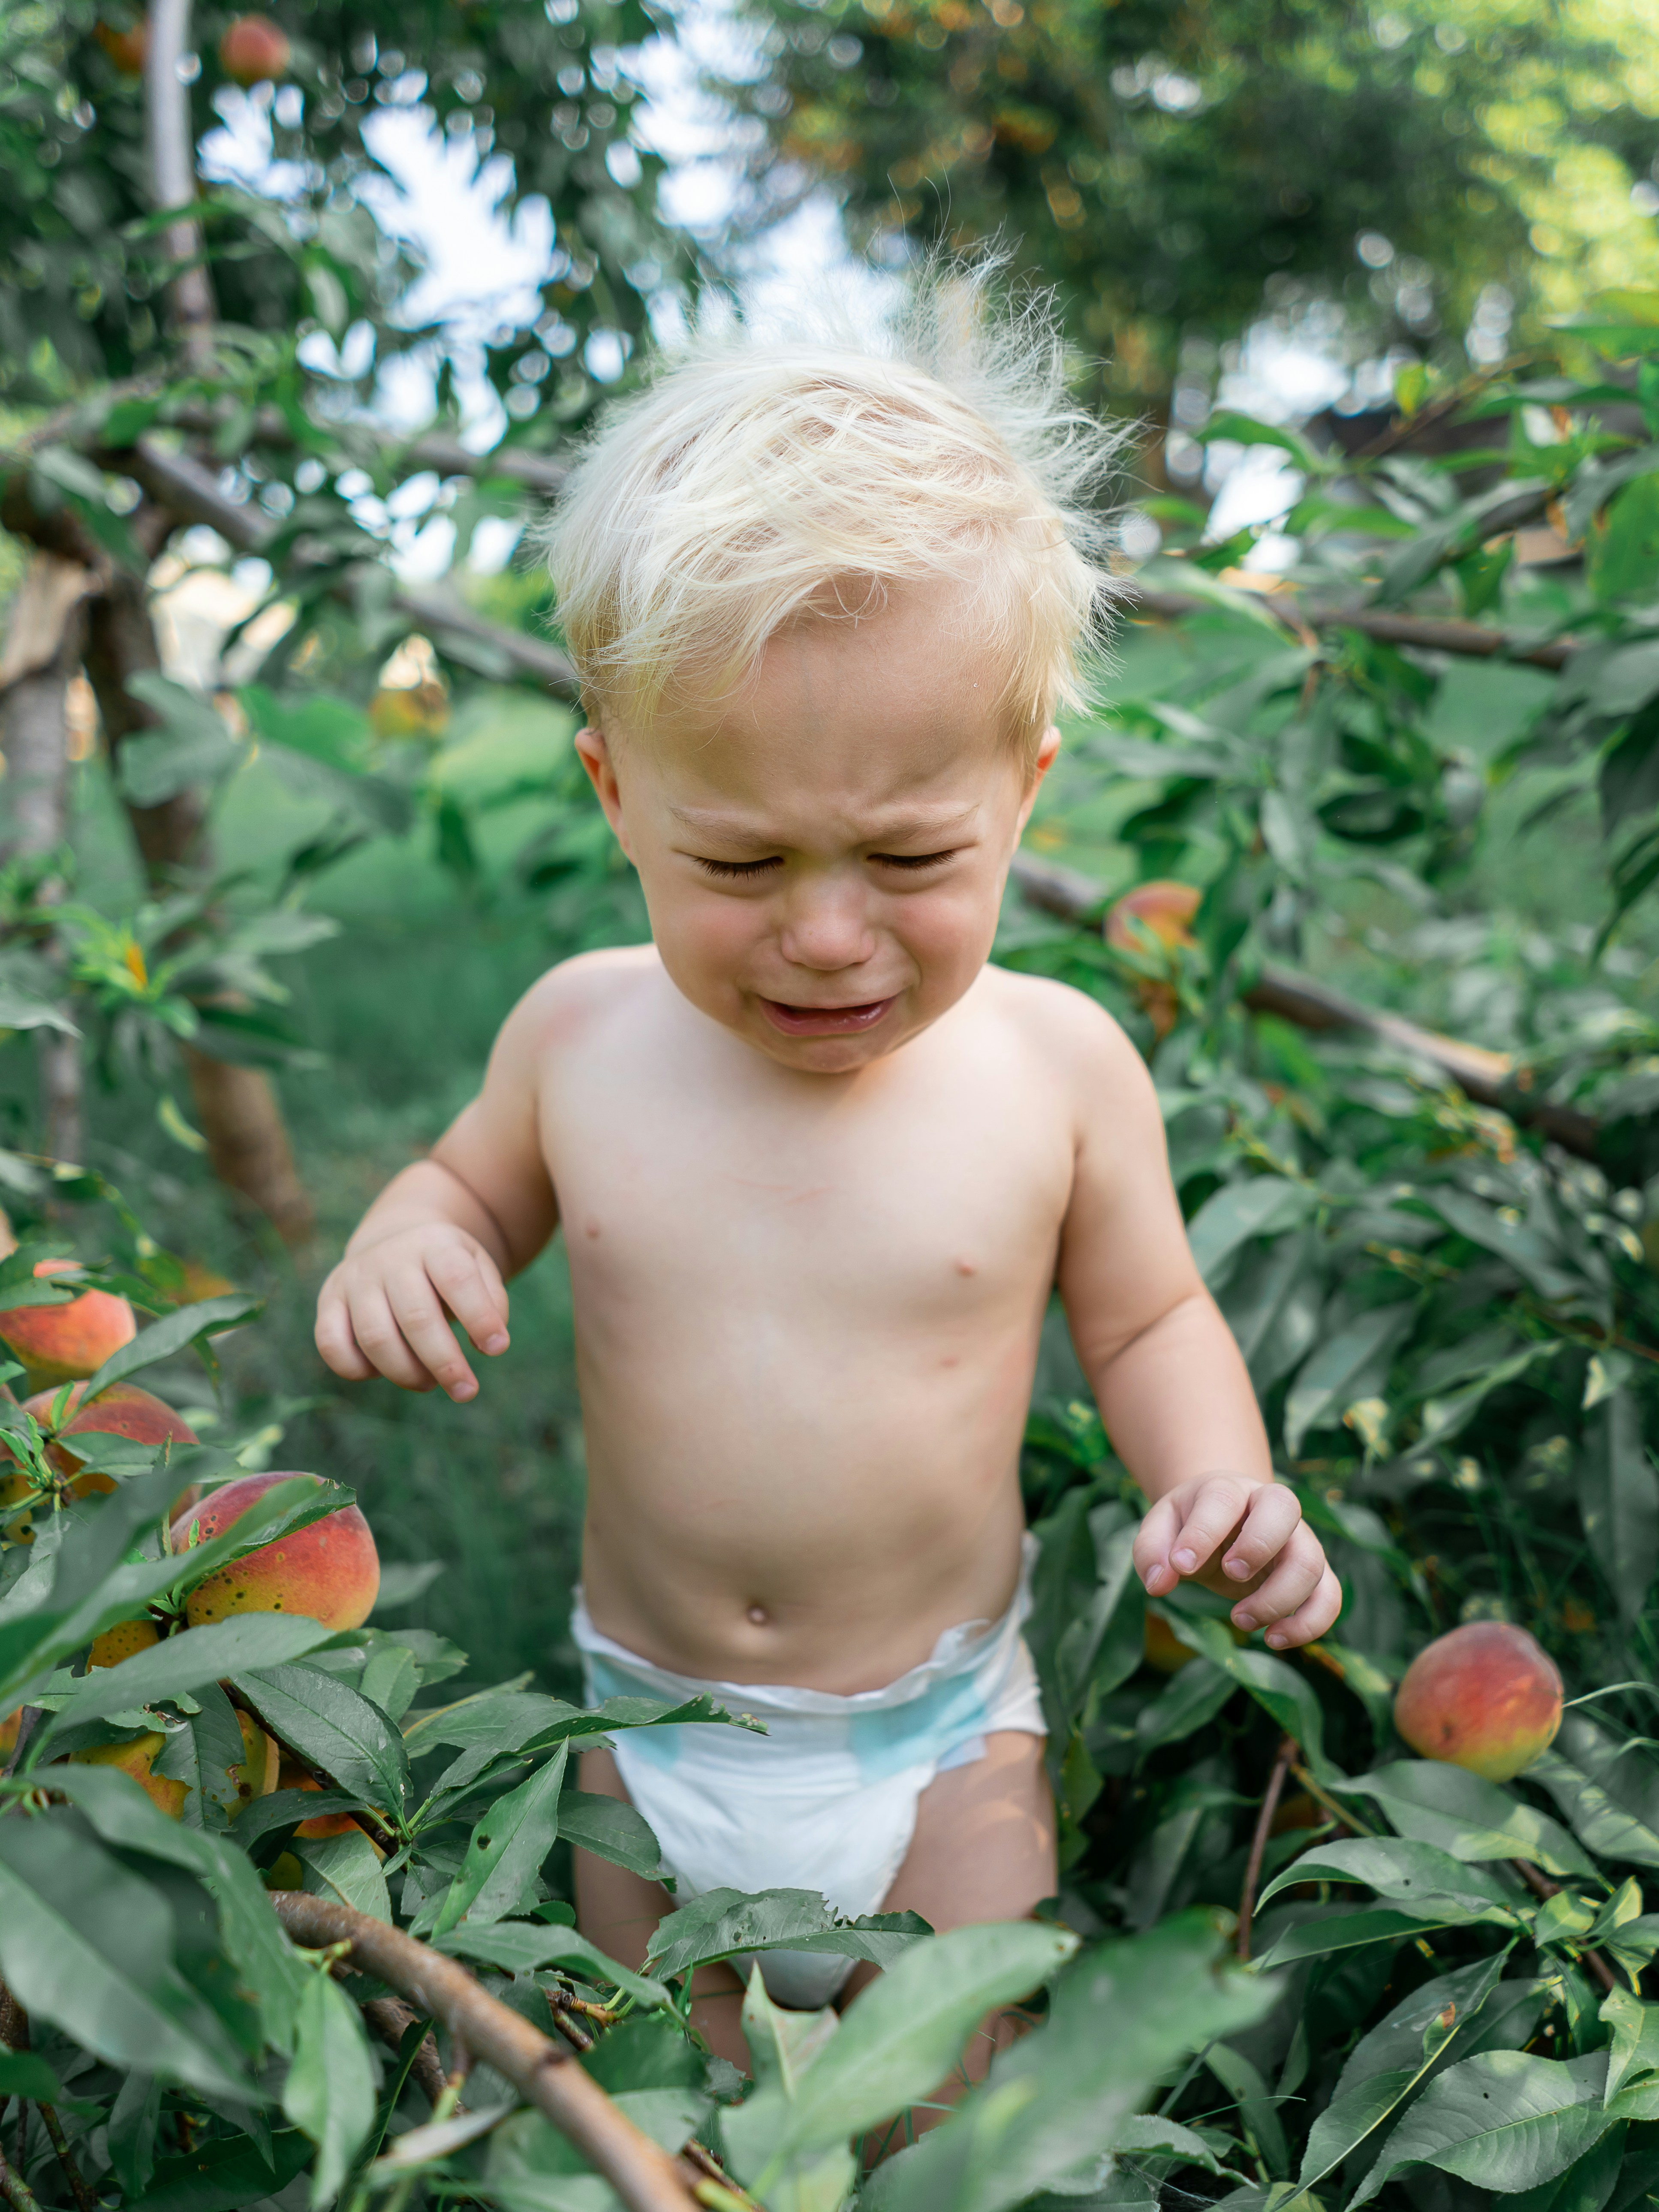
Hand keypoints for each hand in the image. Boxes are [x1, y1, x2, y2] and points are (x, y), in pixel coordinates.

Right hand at [315, 1225, 509, 1400]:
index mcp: (434, 1245)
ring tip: (429, 1383)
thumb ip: (492, 1301)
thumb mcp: (478, 1267)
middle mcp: (390, 1258)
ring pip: (375, 1337)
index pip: (457, 1279)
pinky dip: (356, 1370)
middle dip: (445, 1363)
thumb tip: (489, 1346)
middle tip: (466, 1391)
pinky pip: (331, 1344)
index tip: (497, 1349)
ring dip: (406, 1373)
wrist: (396, 1241)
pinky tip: (381, 1373)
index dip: (479, 1318)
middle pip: (417, 1317)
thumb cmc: (446, 1269)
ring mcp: (355, 1278)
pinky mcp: (328, 1300)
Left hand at [1133, 1471, 1340, 1649]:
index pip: (1222, 1499)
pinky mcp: (1315, 1574)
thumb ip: (1153, 1551)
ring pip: (1310, 1561)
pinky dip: (1310, 1623)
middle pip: (1285, 1508)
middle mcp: (1272, 1507)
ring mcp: (1299, 1539)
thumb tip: (1158, 1585)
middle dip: (1258, 1545)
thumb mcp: (1161, 1529)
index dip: (1202, 1533)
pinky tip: (1274, 1639)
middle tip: (1229, 1574)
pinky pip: (1329, 1596)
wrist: (1225, 1523)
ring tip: (1240, 1620)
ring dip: (1277, 1598)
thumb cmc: (1191, 1525)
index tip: (1180, 1566)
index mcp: (1228, 1489)